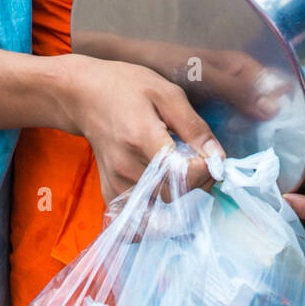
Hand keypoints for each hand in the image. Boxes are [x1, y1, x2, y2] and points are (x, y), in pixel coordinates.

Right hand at [72, 55, 222, 203]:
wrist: (86, 96)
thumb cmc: (127, 87)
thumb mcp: (166, 93)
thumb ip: (193, 126)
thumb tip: (217, 156)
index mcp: (142, 137)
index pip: (182, 173)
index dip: (206, 169)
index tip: (212, 156)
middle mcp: (126, 166)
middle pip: (175, 195)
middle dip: (199, 183)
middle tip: (203, 162)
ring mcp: (116, 183)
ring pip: (162, 207)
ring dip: (183, 195)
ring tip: (185, 170)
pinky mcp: (110, 193)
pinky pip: (140, 218)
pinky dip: (159, 209)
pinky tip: (167, 186)